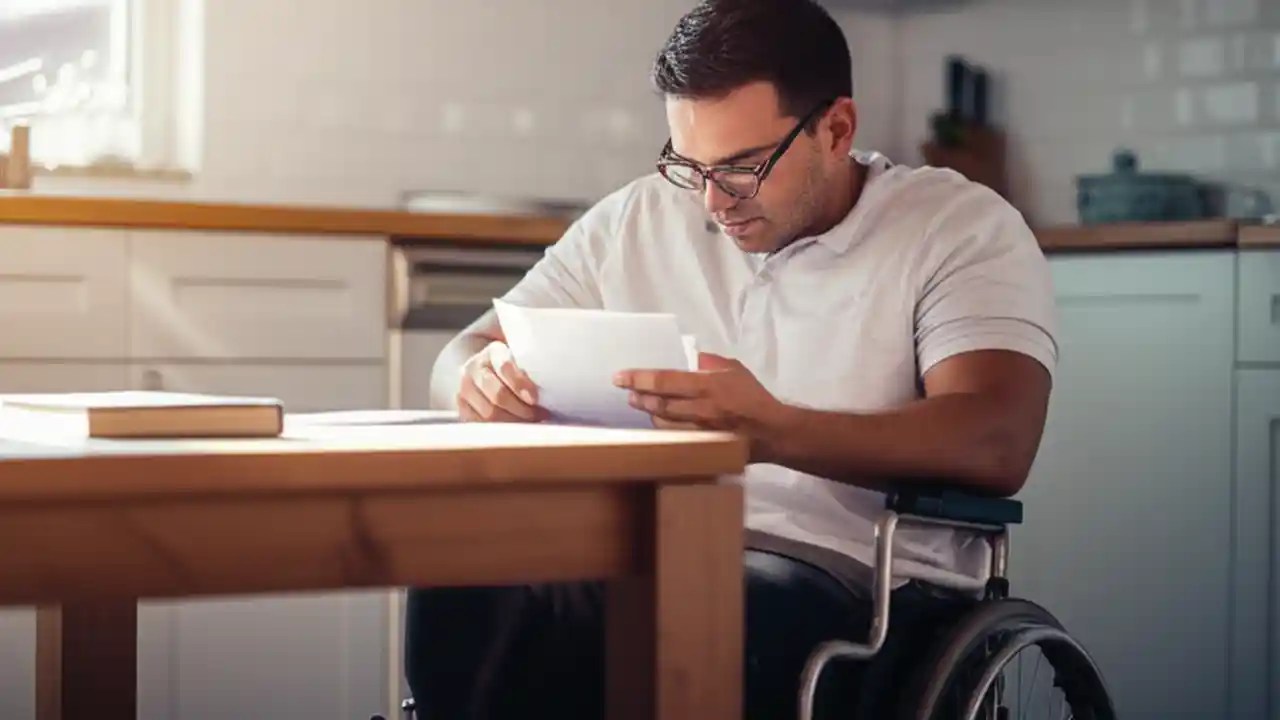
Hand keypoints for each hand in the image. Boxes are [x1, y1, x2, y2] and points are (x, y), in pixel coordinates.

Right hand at [457, 341, 546, 422]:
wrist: (483, 366)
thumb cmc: (515, 364)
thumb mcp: (523, 356)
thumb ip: (534, 365)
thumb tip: (557, 383)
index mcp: (493, 351)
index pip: (505, 367)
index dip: (520, 384)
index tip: (535, 398)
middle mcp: (474, 367)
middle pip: (498, 395)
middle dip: (522, 409)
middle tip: (540, 415)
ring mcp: (465, 387)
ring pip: (489, 413)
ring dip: (514, 422)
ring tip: (531, 422)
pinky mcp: (461, 405)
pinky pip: (480, 424)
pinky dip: (500, 429)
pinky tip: (515, 428)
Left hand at [614, 353, 785, 442]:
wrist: (771, 431)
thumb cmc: (753, 396)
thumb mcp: (734, 369)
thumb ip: (710, 362)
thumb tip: (690, 358)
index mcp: (706, 386)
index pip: (664, 380)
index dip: (639, 378)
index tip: (620, 377)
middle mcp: (699, 408)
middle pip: (658, 404)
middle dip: (639, 397)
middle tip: (626, 392)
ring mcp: (698, 431)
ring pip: (663, 423)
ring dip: (648, 413)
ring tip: (639, 405)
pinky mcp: (701, 446)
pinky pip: (674, 438)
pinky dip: (662, 429)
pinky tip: (657, 423)